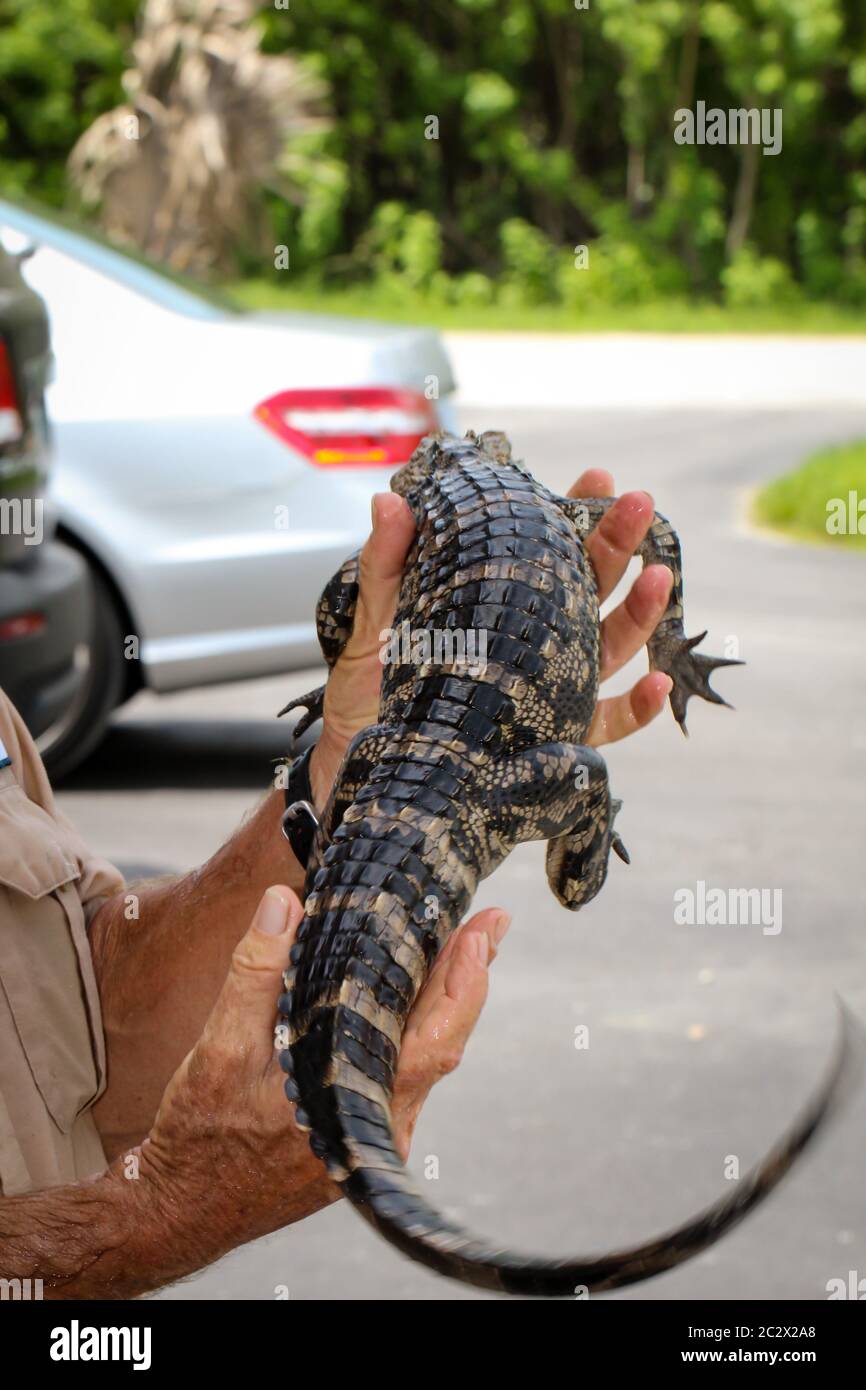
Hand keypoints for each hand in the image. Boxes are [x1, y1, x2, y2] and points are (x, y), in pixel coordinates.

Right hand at [130, 887, 508, 1260]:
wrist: (181, 1210)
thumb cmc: (200, 1135)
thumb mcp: (219, 1047)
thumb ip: (256, 973)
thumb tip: (284, 901)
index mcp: (355, 1105)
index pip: (436, 1040)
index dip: (466, 983)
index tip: (482, 932)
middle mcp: (378, 1126)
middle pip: (440, 1042)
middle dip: (465, 975)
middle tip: (487, 921)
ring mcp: (372, 1136)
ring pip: (420, 1058)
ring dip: (438, 1002)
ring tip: (453, 944)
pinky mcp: (359, 1137)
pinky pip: (398, 1074)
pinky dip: (407, 1029)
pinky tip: (402, 996)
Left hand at [310, 473, 671, 804]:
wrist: (357, 756)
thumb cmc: (370, 686)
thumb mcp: (375, 616)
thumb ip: (387, 560)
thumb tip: (390, 500)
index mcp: (501, 602)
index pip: (549, 550)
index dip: (578, 512)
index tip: (599, 479)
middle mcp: (535, 641)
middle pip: (591, 588)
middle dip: (619, 544)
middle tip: (638, 505)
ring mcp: (549, 689)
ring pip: (610, 646)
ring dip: (641, 612)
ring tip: (658, 577)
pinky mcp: (551, 742)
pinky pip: (606, 726)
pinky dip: (639, 707)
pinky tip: (657, 683)